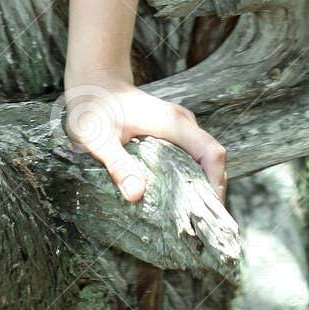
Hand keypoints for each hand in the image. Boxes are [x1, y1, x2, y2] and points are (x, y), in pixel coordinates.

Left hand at [61, 71, 227, 204]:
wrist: (92, 81)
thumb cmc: (93, 108)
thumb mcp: (98, 140)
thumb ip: (118, 165)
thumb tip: (136, 195)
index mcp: (172, 123)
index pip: (211, 153)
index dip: (216, 183)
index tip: (208, 214)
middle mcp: (182, 123)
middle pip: (212, 159)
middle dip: (210, 192)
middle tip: (199, 227)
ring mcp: (179, 126)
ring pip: (203, 159)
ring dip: (200, 186)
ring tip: (189, 219)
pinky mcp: (172, 132)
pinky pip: (191, 157)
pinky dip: (189, 178)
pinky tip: (175, 200)